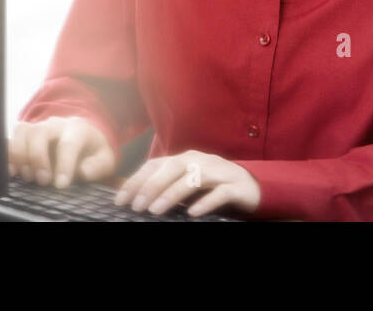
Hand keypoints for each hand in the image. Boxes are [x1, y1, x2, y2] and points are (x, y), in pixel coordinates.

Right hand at [8, 116, 116, 187]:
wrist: (83, 136)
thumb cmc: (92, 150)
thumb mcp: (105, 158)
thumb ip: (98, 166)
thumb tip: (83, 171)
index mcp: (78, 128)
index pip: (68, 143)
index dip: (64, 165)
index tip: (61, 184)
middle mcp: (56, 124)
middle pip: (40, 132)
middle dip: (38, 158)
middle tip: (43, 181)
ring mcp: (39, 126)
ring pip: (23, 132)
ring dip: (21, 156)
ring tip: (28, 177)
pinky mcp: (26, 134)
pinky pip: (12, 137)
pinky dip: (9, 154)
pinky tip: (13, 171)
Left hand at [115, 150, 260, 216]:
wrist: (252, 185)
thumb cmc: (213, 186)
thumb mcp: (187, 182)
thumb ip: (166, 185)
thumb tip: (135, 196)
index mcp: (186, 159)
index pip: (156, 165)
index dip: (137, 180)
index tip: (121, 199)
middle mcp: (201, 161)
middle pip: (173, 168)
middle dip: (152, 186)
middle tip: (137, 205)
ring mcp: (220, 172)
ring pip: (194, 178)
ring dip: (172, 193)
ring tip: (156, 210)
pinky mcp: (236, 186)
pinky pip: (220, 193)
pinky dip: (205, 202)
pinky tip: (192, 212)